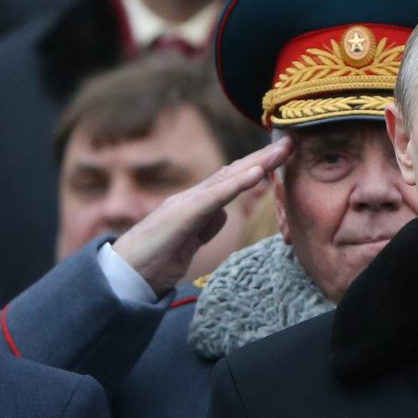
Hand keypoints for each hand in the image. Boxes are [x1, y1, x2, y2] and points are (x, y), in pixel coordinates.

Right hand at [110, 136, 292, 295]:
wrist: (126, 274)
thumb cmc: (155, 259)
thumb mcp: (190, 242)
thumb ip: (205, 226)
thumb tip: (222, 215)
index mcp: (196, 205)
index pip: (231, 180)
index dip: (257, 167)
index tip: (283, 157)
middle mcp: (193, 197)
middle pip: (234, 172)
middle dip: (264, 157)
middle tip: (292, 142)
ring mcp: (187, 203)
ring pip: (228, 178)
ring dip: (258, 163)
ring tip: (282, 151)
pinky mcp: (183, 215)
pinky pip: (216, 197)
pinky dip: (237, 185)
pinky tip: (257, 174)